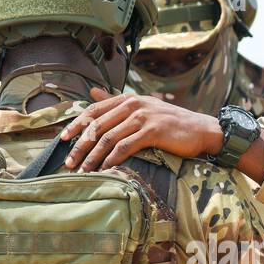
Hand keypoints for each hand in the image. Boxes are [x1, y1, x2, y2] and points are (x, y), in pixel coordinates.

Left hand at [60, 88, 224, 170]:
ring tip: (84, 171)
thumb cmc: (171, 123)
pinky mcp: (152, 131)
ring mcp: (143, 117)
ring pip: (108, 138)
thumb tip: (93, 93)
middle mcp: (133, 105)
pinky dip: (111, 159)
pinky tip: (105, 169)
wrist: (201, 130)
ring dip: (93, 157)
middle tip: (69, 162)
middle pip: (97, 126)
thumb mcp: (143, 107)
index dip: (76, 125)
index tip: (62, 140)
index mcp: (128, 99)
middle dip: (80, 146)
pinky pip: (125, 146)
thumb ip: (117, 102)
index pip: (93, 110)